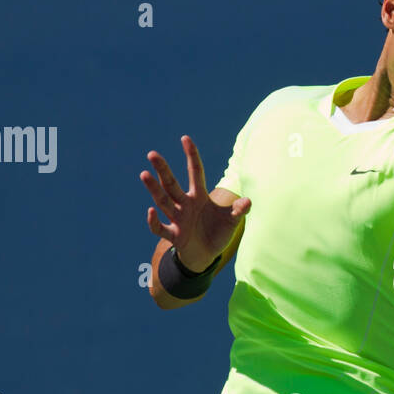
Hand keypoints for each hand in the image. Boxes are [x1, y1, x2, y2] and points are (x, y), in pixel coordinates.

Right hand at [140, 136, 249, 270]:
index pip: (195, 172)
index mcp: (199, 196)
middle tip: (152, 154)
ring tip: (144, 174)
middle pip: (171, 183)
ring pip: (163, 201)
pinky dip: (154, 221)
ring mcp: (178, 219)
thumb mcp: (231, 221)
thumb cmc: (218, 233)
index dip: (191, 156)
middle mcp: (186, 204)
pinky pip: (160, 228)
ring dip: (154, 189)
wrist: (207, 255)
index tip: (185, 138)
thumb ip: (238, 210)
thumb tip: (248, 201)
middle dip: (163, 169)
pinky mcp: (174, 235)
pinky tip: (150, 211)